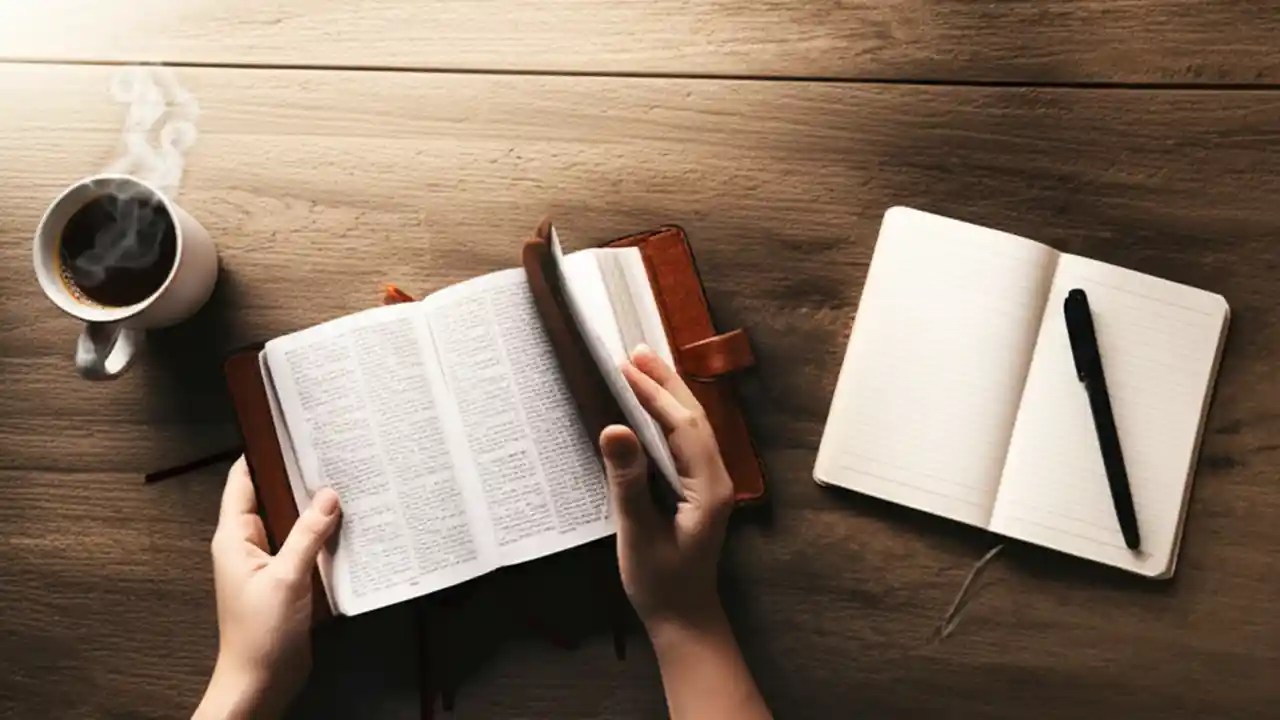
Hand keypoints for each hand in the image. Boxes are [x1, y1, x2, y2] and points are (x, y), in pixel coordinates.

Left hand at [194, 457, 340, 718]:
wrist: (261, 682)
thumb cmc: (259, 636)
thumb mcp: (286, 578)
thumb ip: (307, 534)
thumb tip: (328, 495)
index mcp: (234, 538)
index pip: (242, 481)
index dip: (261, 453)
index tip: (286, 430)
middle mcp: (249, 545)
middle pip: (274, 497)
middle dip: (299, 478)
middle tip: (330, 453)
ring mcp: (270, 563)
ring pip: (294, 522)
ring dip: (316, 510)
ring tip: (346, 483)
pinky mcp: (289, 580)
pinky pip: (306, 547)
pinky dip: (324, 536)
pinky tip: (349, 526)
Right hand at [600, 345, 734, 630]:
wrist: (685, 619)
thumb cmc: (661, 584)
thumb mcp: (637, 532)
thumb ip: (627, 480)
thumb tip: (613, 428)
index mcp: (708, 488)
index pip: (683, 427)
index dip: (655, 394)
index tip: (626, 367)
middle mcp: (716, 479)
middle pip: (694, 418)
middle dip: (665, 382)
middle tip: (636, 351)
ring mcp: (710, 484)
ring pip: (693, 428)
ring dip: (668, 395)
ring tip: (642, 365)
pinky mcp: (699, 491)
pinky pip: (686, 442)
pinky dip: (669, 417)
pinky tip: (651, 409)